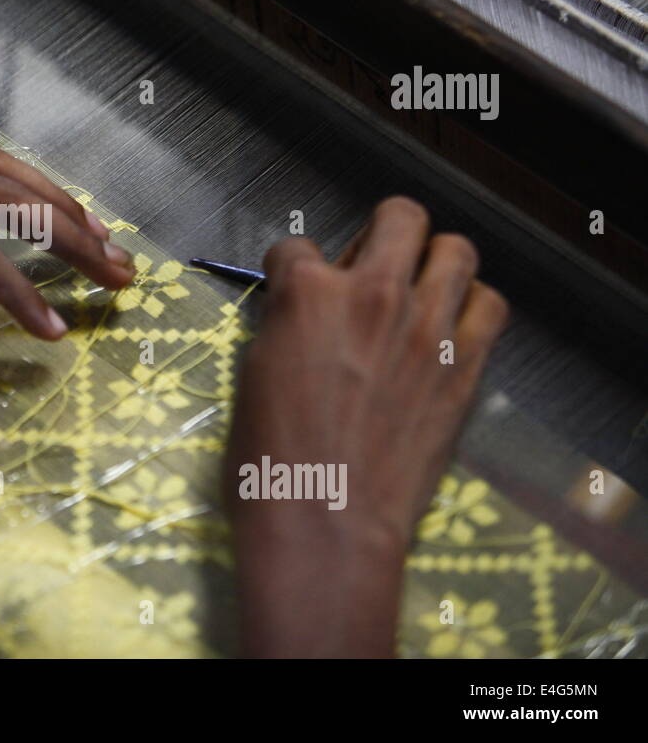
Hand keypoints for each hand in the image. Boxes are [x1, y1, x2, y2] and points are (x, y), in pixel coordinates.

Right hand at [225, 196, 508, 655]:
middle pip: (399, 218)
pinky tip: (449, 328)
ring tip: (417, 290)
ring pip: (456, 251)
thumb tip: (299, 317)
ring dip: (433, 261)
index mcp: (306, 296)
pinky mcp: (464, 367)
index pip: (295, 247)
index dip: (289, 267)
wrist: (325, 524)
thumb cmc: (268, 464)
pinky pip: (489, 306)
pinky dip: (471, 306)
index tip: (292, 286)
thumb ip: (283, 328)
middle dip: (379, 233)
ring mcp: (427, 329)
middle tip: (367, 268)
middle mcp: (372, 295)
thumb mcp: (252, 377)